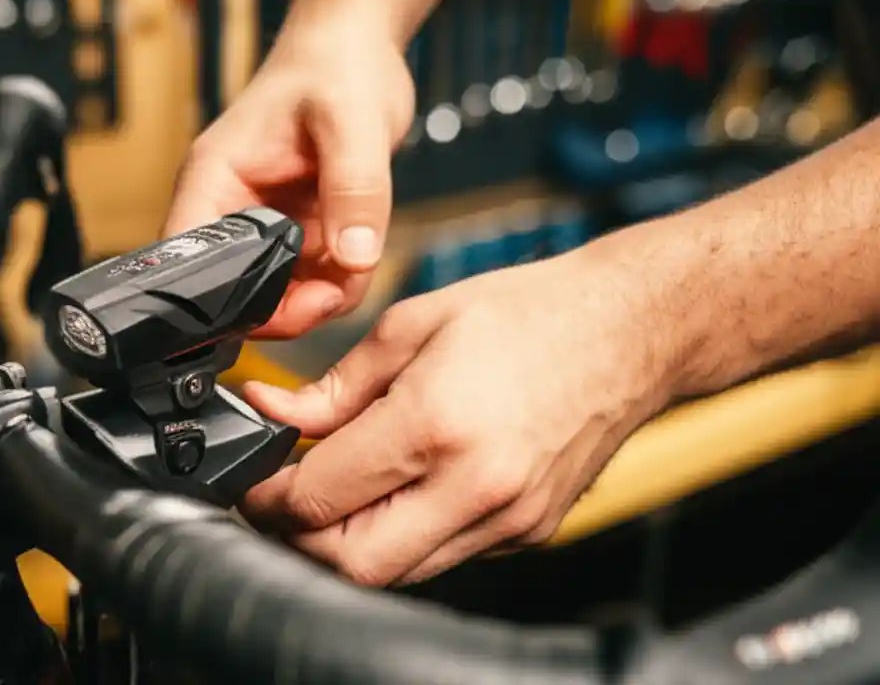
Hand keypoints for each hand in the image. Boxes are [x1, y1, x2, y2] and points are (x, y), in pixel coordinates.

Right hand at [165, 0, 414, 337]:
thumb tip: (354, 258)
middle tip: (332, 292)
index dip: (227, 302)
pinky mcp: (299, 230)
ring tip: (354, 265)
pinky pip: (314, 278)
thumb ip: (353, 192)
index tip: (281, 308)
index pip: (194, 264)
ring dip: (321, 296)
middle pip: (237, 294)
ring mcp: (266, 224)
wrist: (356, 47)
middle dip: (288, 307)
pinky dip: (340, 280)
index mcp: (214, 181)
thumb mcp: (351, 123)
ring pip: (282, 294)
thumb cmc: (334, 66)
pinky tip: (359, 254)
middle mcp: (231, 209)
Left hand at [240, 253, 677, 585]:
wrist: (630, 330)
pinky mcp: (528, 533)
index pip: (321, 496)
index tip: (255, 482)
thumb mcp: (412, 324)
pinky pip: (443, 557)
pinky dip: (403, 538)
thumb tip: (275, 413)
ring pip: (397, 573)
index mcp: (436, 425)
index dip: (269, 496)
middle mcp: (474, 487)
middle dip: (301, 538)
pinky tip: (398, 492)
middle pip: (352, 562)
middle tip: (286, 498)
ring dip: (351, 544)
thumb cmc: (529, 313)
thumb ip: (335, 385)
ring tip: (339, 492)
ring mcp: (507, 520)